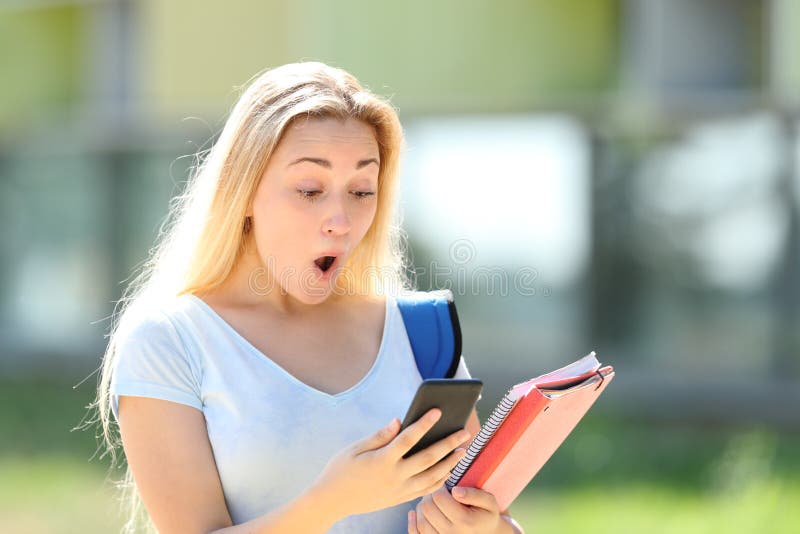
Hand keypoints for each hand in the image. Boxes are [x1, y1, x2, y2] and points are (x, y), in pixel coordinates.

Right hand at [311, 409, 470, 517]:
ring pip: (432, 477)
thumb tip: (398, 421)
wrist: (332, 501)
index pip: (408, 438)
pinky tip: (448, 469)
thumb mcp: (355, 449)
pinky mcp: (400, 499)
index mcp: (381, 461)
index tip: (437, 411)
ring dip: (450, 463)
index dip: (424, 423)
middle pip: (428, 458)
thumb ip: (379, 436)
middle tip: (464, 432)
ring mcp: (399, 491)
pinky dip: (440, 480)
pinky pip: (426, 490)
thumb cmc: (341, 470)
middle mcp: (394, 477)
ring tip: (463, 450)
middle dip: (448, 444)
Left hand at [408, 485, 510, 533]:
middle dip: (429, 496)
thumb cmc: (486, 515)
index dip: (439, 487)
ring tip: (430, 502)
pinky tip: (415, 513)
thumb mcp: (489, 502)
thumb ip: (474, 494)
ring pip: (421, 521)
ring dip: (421, 507)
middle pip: (427, 508)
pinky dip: (412, 523)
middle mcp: (452, 533)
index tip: (444, 485)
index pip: (439, 497)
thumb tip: (455, 491)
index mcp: (465, 521)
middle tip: (436, 492)